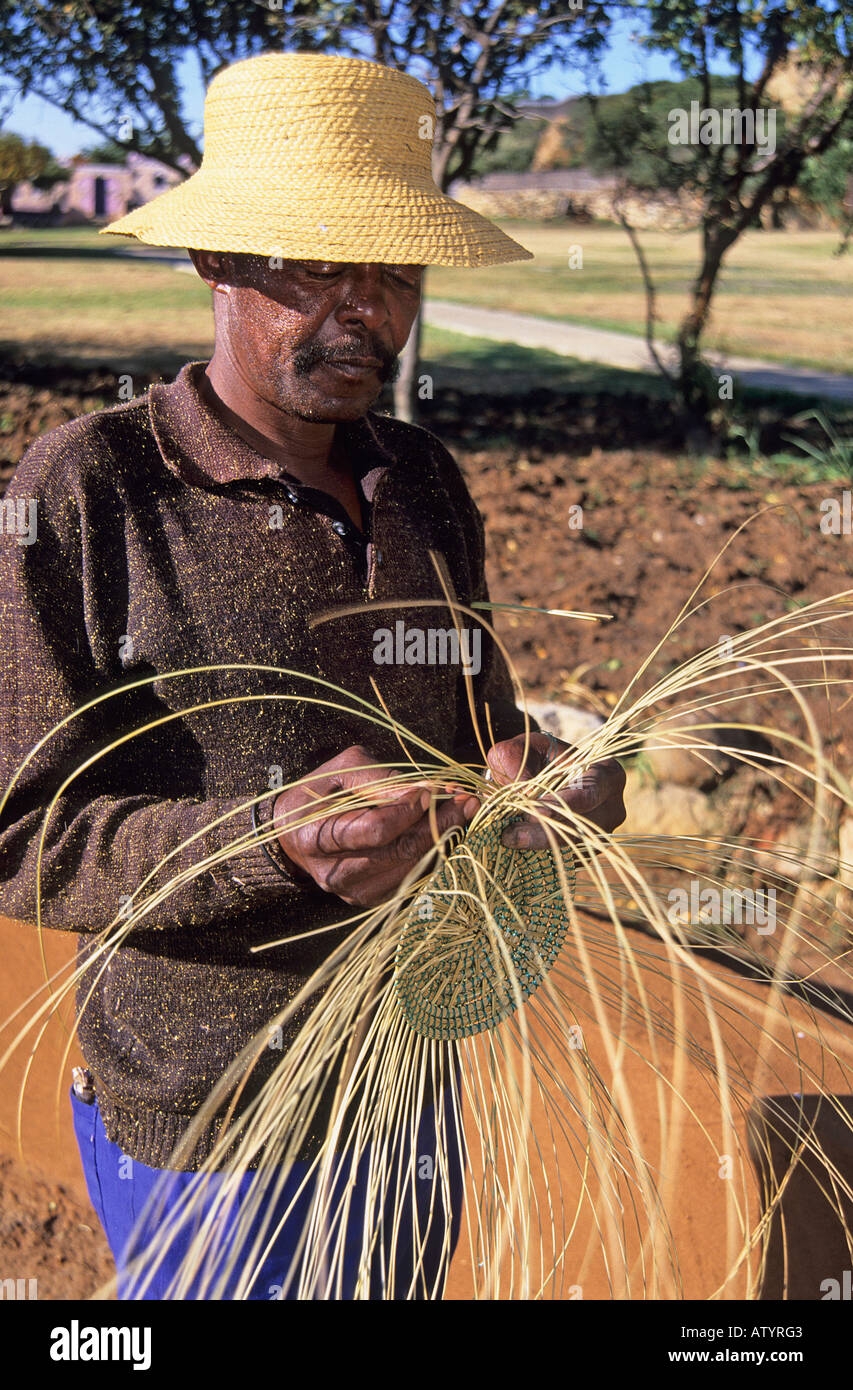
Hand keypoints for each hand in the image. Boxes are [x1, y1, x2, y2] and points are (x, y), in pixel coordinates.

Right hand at [272, 744, 479, 906]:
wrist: (297, 831)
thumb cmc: (321, 793)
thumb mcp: (343, 771)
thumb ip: (380, 780)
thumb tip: (427, 791)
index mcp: (316, 837)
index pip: (374, 831)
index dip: (407, 811)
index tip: (430, 790)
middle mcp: (334, 873)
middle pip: (398, 852)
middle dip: (437, 823)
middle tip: (466, 800)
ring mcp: (354, 892)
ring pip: (411, 868)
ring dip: (443, 839)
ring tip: (462, 811)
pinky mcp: (372, 899)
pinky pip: (412, 878)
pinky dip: (433, 854)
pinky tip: (447, 830)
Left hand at [485, 732, 625, 849]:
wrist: (535, 777)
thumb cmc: (531, 757)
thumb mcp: (518, 751)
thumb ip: (515, 765)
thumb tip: (521, 795)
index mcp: (606, 772)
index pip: (590, 790)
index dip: (563, 802)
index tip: (532, 810)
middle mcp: (611, 806)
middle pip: (583, 824)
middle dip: (545, 830)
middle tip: (511, 834)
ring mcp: (601, 832)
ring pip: (574, 846)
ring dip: (540, 846)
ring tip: (509, 840)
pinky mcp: (586, 852)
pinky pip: (567, 859)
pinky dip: (541, 856)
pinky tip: (516, 850)